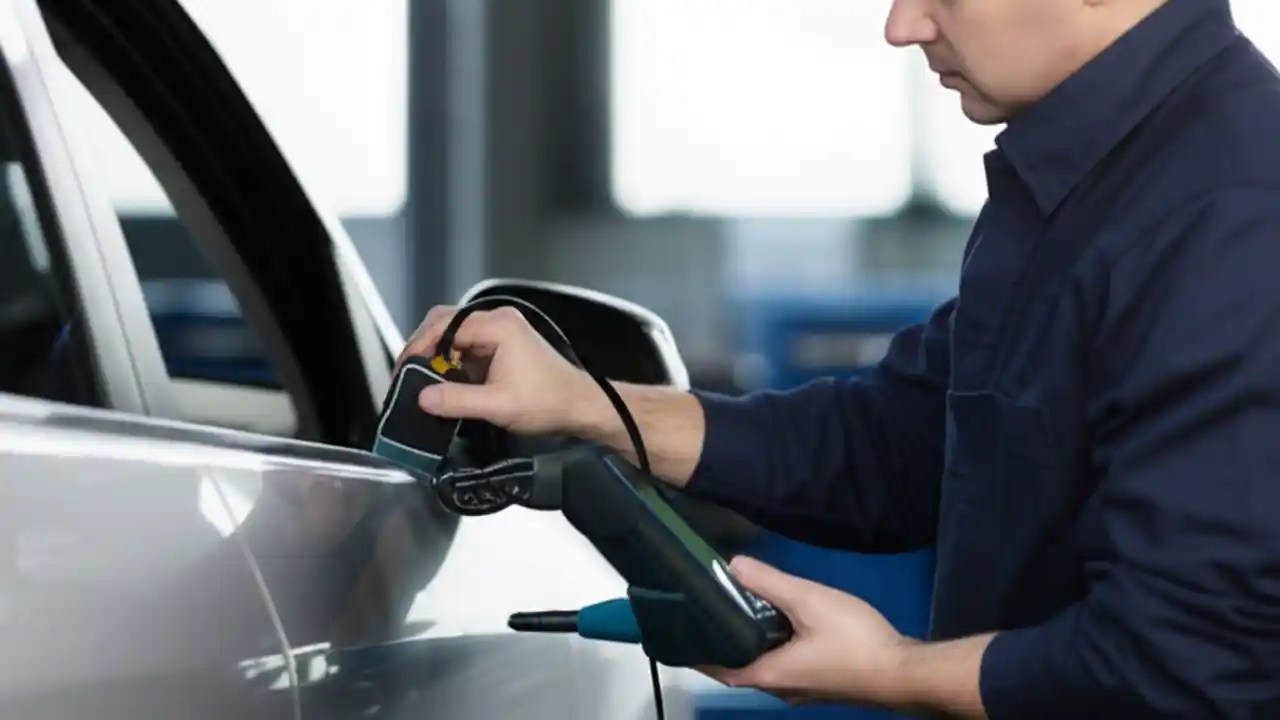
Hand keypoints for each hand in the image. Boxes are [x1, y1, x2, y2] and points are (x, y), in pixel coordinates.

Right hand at [396, 304, 600, 435]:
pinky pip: (465, 345)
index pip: (444, 326)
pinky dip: (449, 360)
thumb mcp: (498, 405)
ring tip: (418, 379)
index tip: (403, 372)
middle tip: (406, 374)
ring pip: (453, 333)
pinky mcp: (500, 343)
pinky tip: (441, 380)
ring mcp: (499, 330)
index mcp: (498, 326)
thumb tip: (421, 397)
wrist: (580, 406)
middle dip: (422, 346)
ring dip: (435, 354)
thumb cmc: (545, 403)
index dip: (418, 347)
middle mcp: (497, 319)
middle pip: (445, 322)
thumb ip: (458, 400)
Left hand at [700, 556, 917, 707]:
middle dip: (723, 642)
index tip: (682, 629)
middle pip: (740, 667)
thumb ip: (769, 583)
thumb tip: (732, 566)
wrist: (905, 672)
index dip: (699, 651)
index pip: (719, 668)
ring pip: (764, 666)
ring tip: (738, 609)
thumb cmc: (854, 640)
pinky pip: (785, 665)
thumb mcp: (808, 601)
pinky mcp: (822, 683)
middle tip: (709, 609)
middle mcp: (780, 689)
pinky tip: (778, 623)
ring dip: (749, 644)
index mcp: (769, 675)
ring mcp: (803, 689)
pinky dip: (771, 646)